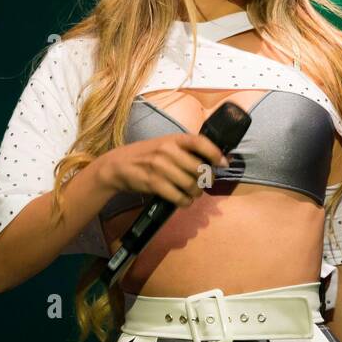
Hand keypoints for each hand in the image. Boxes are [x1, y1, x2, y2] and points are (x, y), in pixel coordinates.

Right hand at [97, 134, 228, 207]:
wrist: (118, 165)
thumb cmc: (146, 154)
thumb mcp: (165, 145)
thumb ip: (185, 151)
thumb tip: (212, 162)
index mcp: (173, 139)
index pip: (200, 142)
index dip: (215, 153)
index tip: (223, 163)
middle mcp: (168, 151)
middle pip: (199, 169)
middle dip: (206, 180)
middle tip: (204, 184)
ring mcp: (160, 167)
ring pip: (191, 185)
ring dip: (196, 194)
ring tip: (193, 193)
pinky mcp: (154, 183)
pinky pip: (179, 197)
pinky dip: (185, 202)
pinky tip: (183, 200)